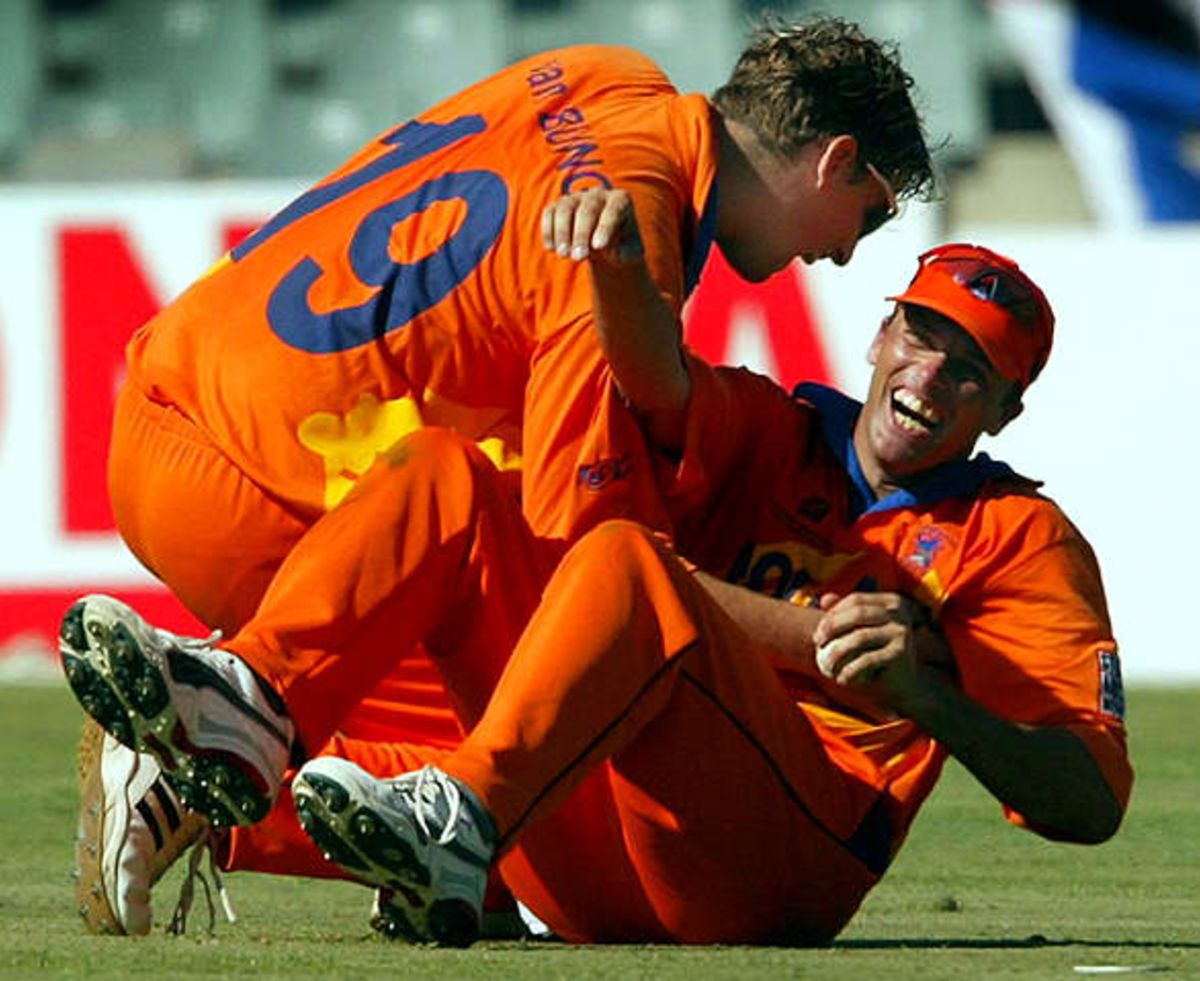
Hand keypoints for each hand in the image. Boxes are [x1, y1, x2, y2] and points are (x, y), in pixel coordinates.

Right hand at [541, 188, 644, 264]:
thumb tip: (611, 250)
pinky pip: (550, 213)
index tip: (598, 247)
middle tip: (578, 258)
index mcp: (621, 200)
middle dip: (581, 234)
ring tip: (563, 255)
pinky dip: (549, 230)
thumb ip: (626, 252)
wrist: (605, 246)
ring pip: (566, 209)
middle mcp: (598, 194)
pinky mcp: (559, 206)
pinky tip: (551, 249)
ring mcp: (577, 197)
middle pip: (587, 210)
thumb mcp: (630, 253)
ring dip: (562, 232)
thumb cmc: (621, 248)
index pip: (613, 211)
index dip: (605, 227)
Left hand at [811, 591, 949, 708]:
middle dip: (832, 627)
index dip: (833, 613)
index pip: (856, 599)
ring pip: (860, 637)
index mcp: (891, 602)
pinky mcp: (901, 652)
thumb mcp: (861, 630)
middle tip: (817, 643)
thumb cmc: (878, 653)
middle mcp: (900, 612)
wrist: (905, 683)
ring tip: (826, 667)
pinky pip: (867, 660)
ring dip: (837, 653)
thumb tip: (823, 598)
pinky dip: (850, 670)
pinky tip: (841, 679)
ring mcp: (902, 631)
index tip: (818, 632)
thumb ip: (843, 613)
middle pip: (858, 613)